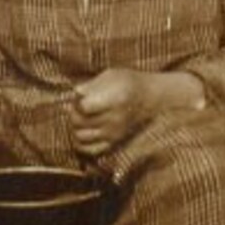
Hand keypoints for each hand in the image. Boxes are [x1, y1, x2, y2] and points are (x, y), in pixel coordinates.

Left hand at [70, 68, 207, 155]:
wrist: (151, 99)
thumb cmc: (129, 82)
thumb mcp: (111, 75)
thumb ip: (91, 85)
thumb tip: (74, 94)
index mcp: (115, 101)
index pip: (83, 108)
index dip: (76, 101)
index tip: (80, 96)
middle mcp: (115, 120)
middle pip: (79, 122)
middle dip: (73, 113)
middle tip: (78, 106)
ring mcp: (115, 134)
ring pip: (81, 137)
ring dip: (75, 127)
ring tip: (81, 117)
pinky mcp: (114, 143)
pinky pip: (90, 150)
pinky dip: (81, 143)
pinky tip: (83, 131)